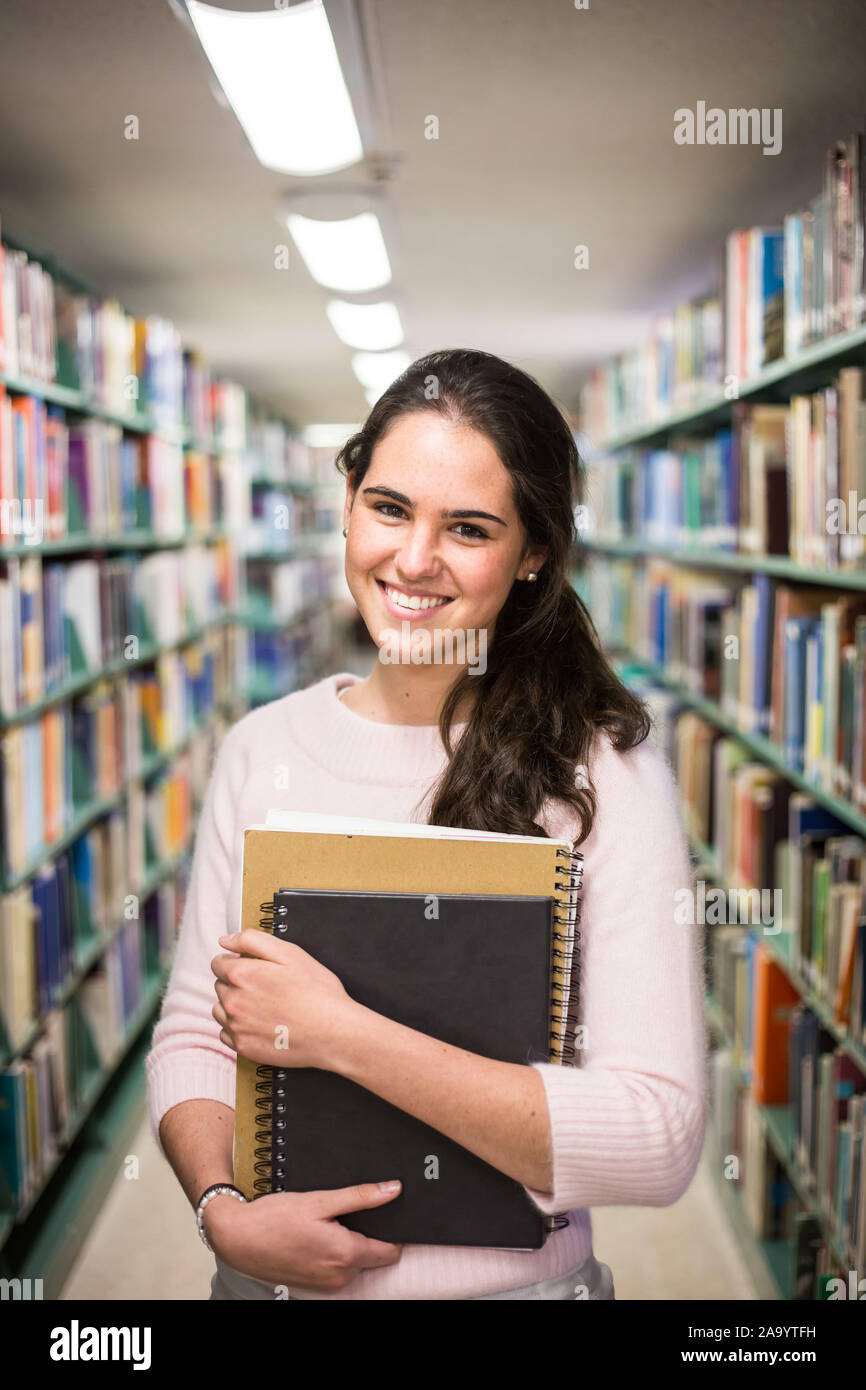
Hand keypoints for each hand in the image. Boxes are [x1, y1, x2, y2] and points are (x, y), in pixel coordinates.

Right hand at [204, 1182, 403, 1292]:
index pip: (392, 1251)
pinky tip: (318, 1236)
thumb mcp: (320, 1200)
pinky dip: (336, 1254)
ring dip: (351, 1245)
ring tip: (330, 1222)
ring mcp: (327, 1284)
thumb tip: (393, 1189)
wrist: (237, 1239)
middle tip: (350, 1213)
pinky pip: (338, 1270)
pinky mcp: (315, 1285)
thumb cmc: (274, 1219)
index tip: (389, 1213)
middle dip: (371, 1236)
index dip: (395, 1231)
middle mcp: (340, 1276)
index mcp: (347, 1255)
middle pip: (375, 1257)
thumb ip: (360, 1197)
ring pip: (356, 1264)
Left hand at [211, 929, 356, 1069]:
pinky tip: (259, 1023)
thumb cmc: (316, 992)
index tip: (253, 967)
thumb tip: (225, 940)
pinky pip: (226, 1033)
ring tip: (262, 1006)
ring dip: (234, 1005)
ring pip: (220, 1009)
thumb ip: (252, 940)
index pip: (218, 963)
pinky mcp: (243, 1047)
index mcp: (242, 975)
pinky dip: (237, 1027)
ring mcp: (237, 1027)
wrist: (332, 1032)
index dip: (236, 961)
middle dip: (237, 982)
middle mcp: (233, 1002)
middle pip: (220, 985)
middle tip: (266, 986)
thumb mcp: (290, 953)